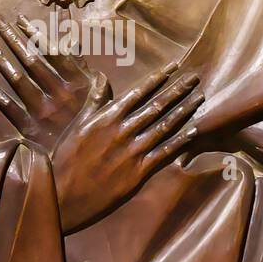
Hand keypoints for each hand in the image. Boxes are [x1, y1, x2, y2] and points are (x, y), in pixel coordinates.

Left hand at [0, 13, 91, 149]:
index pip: (52, 51)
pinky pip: (7, 106)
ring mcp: (41, 111)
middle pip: (30, 59)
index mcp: (77, 84)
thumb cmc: (96, 126)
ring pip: (15, 78)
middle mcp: (57, 94)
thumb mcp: (101, 95)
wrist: (87, 165)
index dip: (35, 33)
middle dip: (11, 37)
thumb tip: (74, 45)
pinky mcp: (29, 128)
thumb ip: (87, 71)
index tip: (20, 19)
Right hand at [51, 64, 202, 230]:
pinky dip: (180, 141)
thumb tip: (102, 76)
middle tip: (194, 78)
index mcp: (108, 117)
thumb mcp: (78, 125)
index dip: (158, 78)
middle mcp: (124, 131)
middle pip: (156, 106)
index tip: (174, 67)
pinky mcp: (138, 172)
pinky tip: (193, 131)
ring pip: (164, 126)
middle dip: (177, 90)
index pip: (138, 92)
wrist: (64, 194)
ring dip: (183, 111)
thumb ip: (95, 101)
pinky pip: (164, 153)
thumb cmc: (67, 158)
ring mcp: (133, 151)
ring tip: (198, 99)